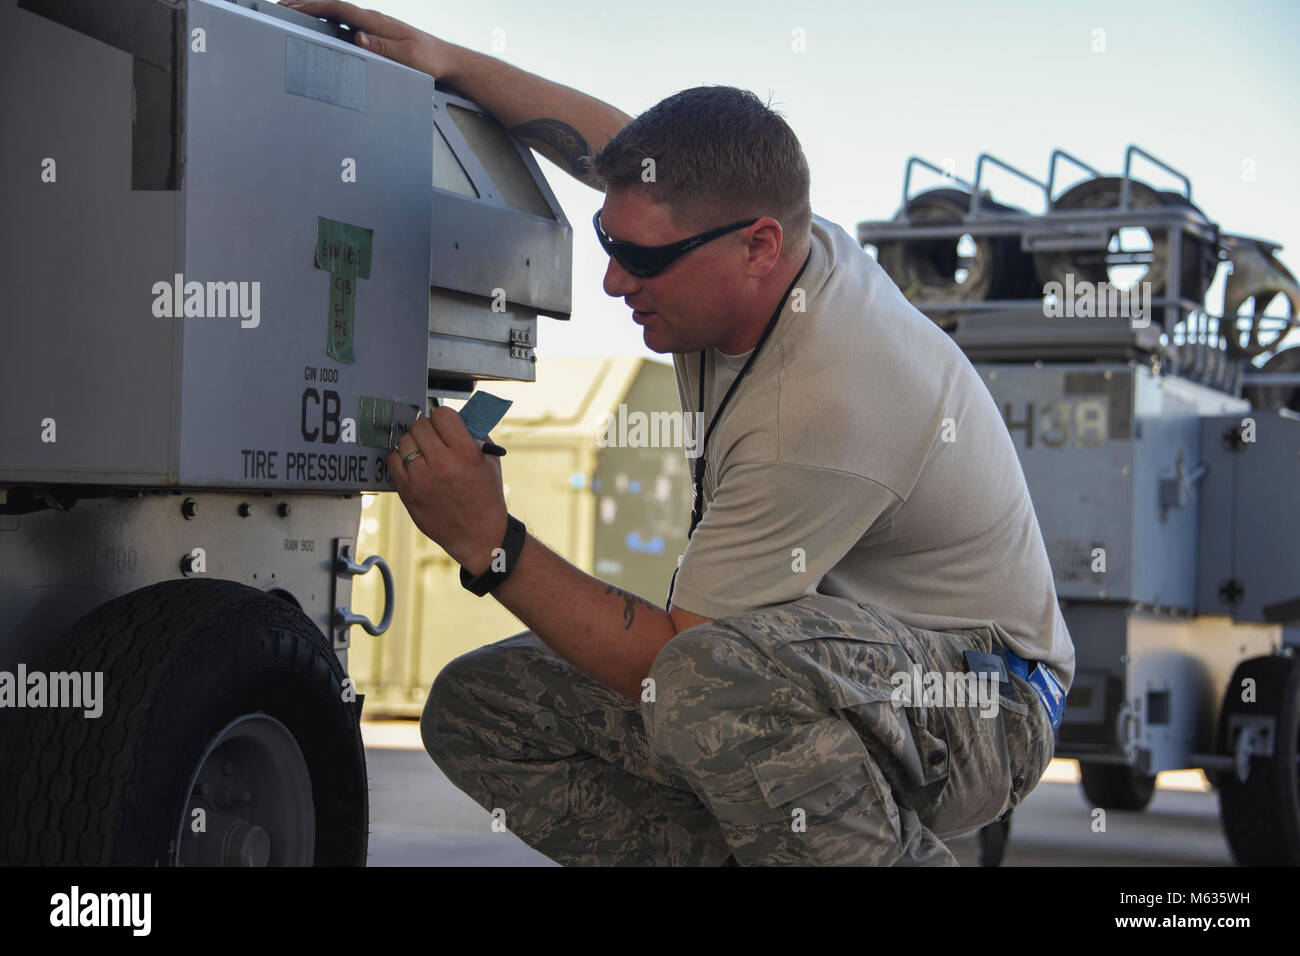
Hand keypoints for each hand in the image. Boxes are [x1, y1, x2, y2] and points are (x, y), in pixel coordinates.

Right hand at [279, 1, 450, 76]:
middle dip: (306, 5)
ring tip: (292, 13)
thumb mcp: (406, 56)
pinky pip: (345, 22)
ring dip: (314, 11)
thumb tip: (357, 37)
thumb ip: (382, 46)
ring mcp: (373, 25)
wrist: (445, 59)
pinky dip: (328, 20)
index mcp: (376, 22)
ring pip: (337, 13)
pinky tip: (319, 25)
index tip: (292, 6)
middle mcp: (373, 19)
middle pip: (333, 7)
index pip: (339, 9)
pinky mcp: (375, 32)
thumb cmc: (429, 59)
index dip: (313, 6)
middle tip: (281, 5)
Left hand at [388, 406, 508, 571]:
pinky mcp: (408, 493)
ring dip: (413, 443)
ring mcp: (422, 479)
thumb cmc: (486, 497)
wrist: (479, 535)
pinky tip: (414, 465)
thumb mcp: (490, 462)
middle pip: (420, 426)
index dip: (444, 418)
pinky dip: (401, 459)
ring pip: (404, 441)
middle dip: (428, 429)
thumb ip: (474, 435)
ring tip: (424, 453)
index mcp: (466, 453)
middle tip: (434, 438)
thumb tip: (457, 416)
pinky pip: (393, 461)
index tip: (446, 424)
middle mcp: (442, 464)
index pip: (442, 415)